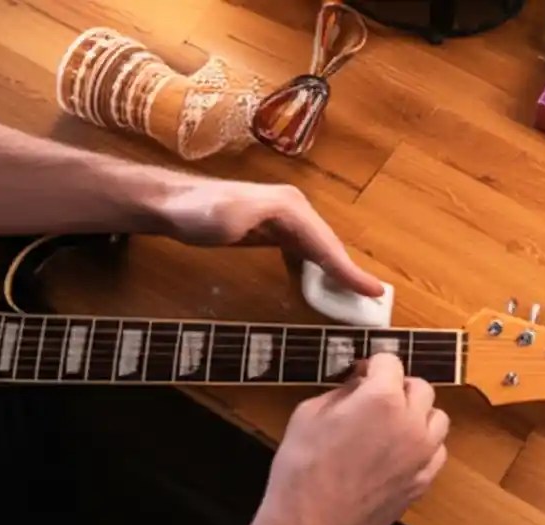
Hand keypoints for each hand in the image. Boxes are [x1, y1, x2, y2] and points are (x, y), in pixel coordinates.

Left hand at [158, 178, 383, 296]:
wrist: (170, 204)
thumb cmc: (199, 211)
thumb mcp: (232, 214)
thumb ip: (266, 219)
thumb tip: (298, 228)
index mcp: (292, 207)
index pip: (327, 244)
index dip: (351, 271)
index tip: (374, 292)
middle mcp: (295, 209)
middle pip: (329, 245)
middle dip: (350, 272)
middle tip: (372, 300)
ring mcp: (284, 218)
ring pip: (319, 248)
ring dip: (336, 270)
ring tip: (355, 294)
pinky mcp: (272, 228)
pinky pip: (304, 250)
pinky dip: (317, 266)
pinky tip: (321, 281)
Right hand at [252, 354, 448, 524]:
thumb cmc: (302, 468)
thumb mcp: (309, 414)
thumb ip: (342, 392)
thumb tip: (358, 385)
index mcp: (382, 398)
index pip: (390, 361)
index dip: (373, 365)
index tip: (361, 373)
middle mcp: (411, 421)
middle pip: (421, 387)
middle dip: (399, 386)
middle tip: (376, 397)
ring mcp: (422, 454)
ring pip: (437, 418)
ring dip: (418, 414)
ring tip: (393, 424)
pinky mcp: (424, 481)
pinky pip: (437, 451)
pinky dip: (424, 445)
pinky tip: (401, 452)